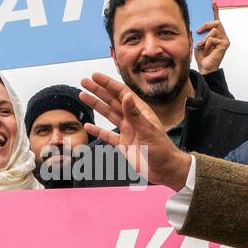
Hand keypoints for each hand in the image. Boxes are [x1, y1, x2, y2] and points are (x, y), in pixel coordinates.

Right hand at [79, 72, 190, 190]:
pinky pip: (108, 135)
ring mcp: (127, 131)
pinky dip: (98, 130)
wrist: (165, 170)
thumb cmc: (162, 149)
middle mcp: (133, 119)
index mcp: (140, 112)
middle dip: (98, 91)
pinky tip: (89, 125)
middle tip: (84, 82)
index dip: (108, 84)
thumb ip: (134, 114)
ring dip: (96, 105)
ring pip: (108, 115)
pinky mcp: (123, 145)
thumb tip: (126, 96)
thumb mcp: (148, 130)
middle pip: (112, 101)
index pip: (122, 93)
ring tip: (83, 96)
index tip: (95, 76)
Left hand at [193, 1, 228, 73]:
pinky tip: (206, 50)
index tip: (212, 2)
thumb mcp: (197, 40)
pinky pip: (213, 38)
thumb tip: (196, 25)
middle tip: (198, 30)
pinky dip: (206, 43)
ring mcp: (225, 39)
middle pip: (217, 22)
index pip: (216, 19)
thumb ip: (199, 32)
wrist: (204, 67)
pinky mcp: (225, 44)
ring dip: (205, 37)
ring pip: (214, 30)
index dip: (215, 10)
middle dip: (206, 24)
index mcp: (216, 33)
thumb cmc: (202, 55)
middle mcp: (222, 35)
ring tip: (201, 45)